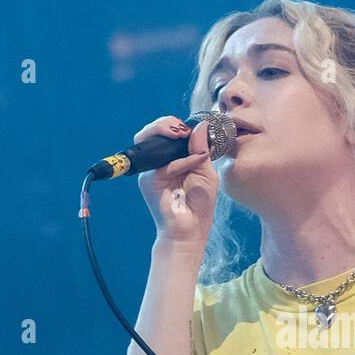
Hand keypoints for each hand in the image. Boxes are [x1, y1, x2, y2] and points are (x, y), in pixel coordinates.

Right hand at [135, 114, 218, 247]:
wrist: (190, 231)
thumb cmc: (199, 205)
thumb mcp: (206, 172)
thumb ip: (201, 149)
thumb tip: (200, 124)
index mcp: (171, 159)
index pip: (166, 132)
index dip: (176, 125)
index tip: (192, 128)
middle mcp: (158, 163)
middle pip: (151, 131)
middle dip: (166, 123)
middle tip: (183, 129)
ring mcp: (151, 171)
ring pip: (148, 140)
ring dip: (164, 131)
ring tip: (182, 133)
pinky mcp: (149, 181)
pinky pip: (164, 164)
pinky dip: (181, 162)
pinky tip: (194, 163)